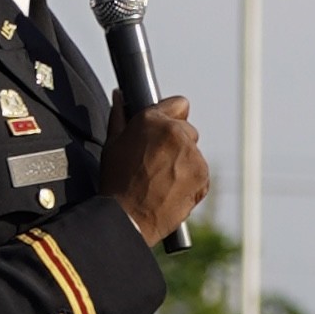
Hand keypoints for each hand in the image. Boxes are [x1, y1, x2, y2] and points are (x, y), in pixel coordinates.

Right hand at [99, 92, 208, 244]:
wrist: (127, 217)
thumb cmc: (116, 182)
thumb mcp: (112, 144)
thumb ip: (120, 116)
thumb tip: (120, 96)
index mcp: (154, 120)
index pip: (179, 104)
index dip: (171, 117)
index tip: (164, 130)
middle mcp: (177, 133)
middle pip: (187, 130)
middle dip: (176, 143)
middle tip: (156, 162)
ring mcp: (192, 155)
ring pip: (193, 153)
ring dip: (183, 163)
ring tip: (161, 180)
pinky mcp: (202, 176)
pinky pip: (201, 173)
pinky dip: (190, 181)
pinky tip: (170, 190)